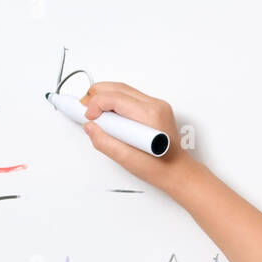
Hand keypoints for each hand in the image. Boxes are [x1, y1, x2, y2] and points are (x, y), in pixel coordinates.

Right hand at [78, 81, 191, 197]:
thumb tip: (90, 127)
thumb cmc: (160, 168)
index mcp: (150, 115)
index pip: (115, 98)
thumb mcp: (127, 160)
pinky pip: (129, 97)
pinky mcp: (154, 108)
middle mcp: (155, 105)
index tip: (87, 116)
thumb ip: (105, 142)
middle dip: (96, 95)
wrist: (178, 172)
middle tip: (83, 109)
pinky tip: (107, 114)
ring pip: (123, 90)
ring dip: (105, 97)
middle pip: (118, 88)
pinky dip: (115, 103)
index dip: (95, 104)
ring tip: (93, 112)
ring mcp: (156, 105)